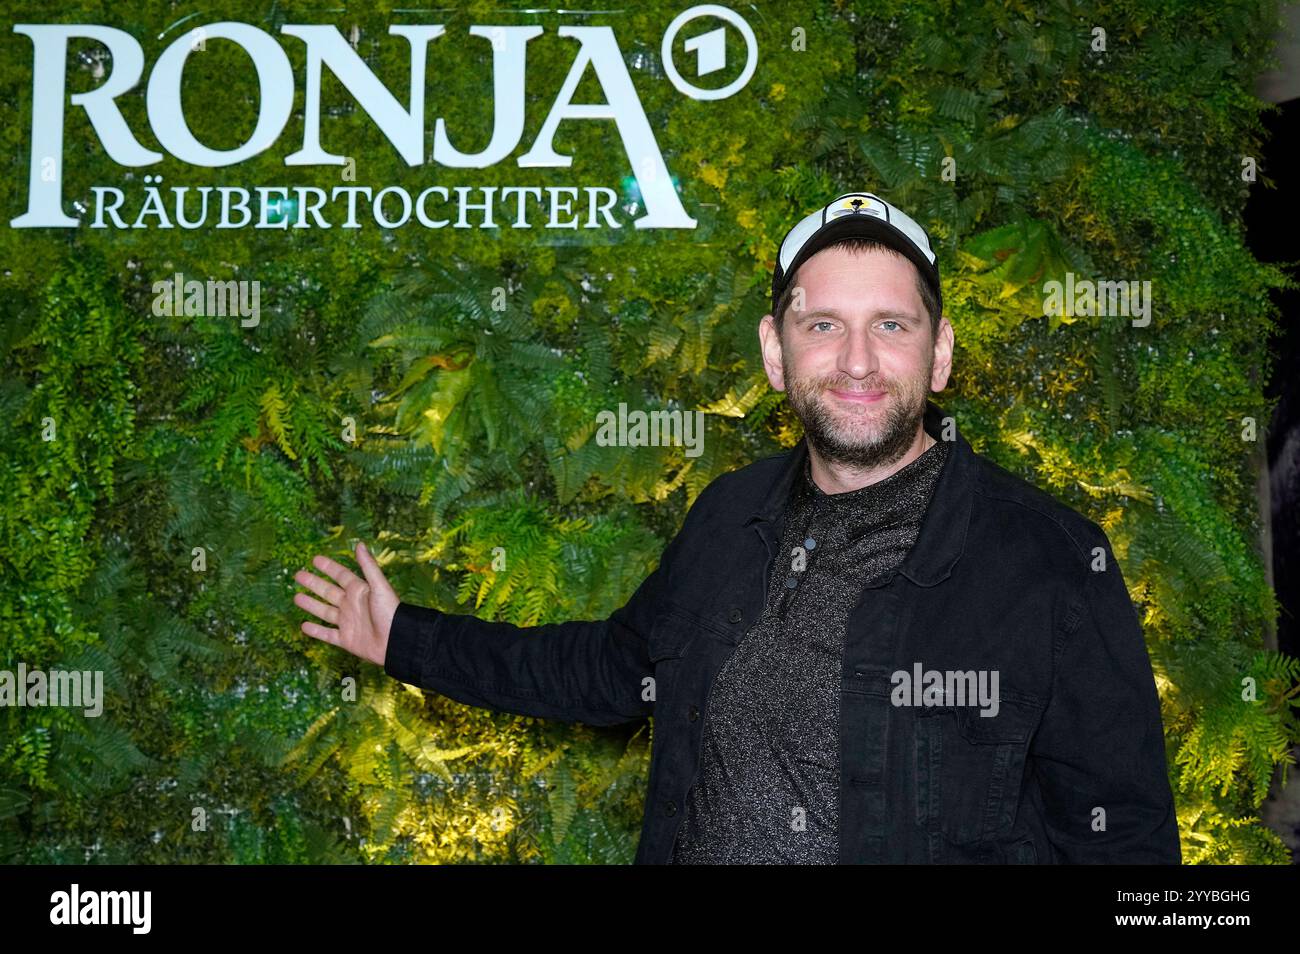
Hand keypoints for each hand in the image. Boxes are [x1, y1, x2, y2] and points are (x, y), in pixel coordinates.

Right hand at [294, 542, 398, 666]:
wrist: (395, 641)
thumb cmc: (390, 612)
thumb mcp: (379, 586)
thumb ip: (368, 566)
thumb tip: (360, 544)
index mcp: (359, 591)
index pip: (341, 575)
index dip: (329, 567)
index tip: (315, 559)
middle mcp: (351, 605)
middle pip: (328, 591)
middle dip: (313, 583)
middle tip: (298, 575)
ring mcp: (347, 622)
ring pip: (324, 611)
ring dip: (311, 604)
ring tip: (296, 597)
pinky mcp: (346, 639)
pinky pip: (327, 634)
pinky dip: (315, 631)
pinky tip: (303, 626)